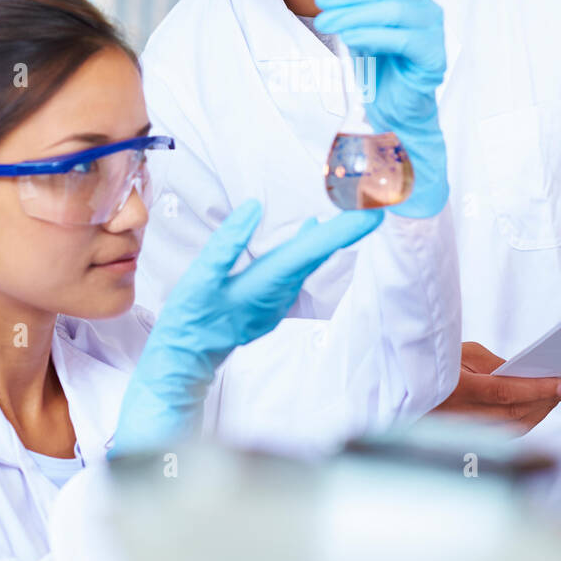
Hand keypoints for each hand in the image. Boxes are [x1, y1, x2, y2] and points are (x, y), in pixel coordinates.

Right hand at [110, 199, 382, 454]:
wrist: (187, 359)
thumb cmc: (191, 319)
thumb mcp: (200, 278)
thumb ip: (227, 243)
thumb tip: (253, 208)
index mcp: (269, 282)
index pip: (315, 250)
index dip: (345, 230)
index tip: (373, 213)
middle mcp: (282, 291)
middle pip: (320, 254)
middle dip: (348, 228)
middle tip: (371, 201)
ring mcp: (279, 299)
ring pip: (312, 263)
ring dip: (333, 237)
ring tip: (349, 209)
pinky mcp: (272, 301)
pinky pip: (299, 270)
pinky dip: (312, 248)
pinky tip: (310, 232)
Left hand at [307, 0, 448, 217]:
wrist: (396, 109)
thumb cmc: (379, 67)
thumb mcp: (351, 27)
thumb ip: (337, 2)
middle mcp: (425, 7)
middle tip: (321, 2)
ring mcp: (433, 30)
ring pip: (395, 9)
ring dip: (355, 14)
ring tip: (327, 22)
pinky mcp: (433, 55)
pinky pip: (403, 39)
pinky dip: (372, 35)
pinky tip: (350, 39)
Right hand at [437, 342, 560, 433]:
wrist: (409, 380)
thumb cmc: (434, 361)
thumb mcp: (463, 353)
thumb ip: (496, 365)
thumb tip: (528, 376)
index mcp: (455, 390)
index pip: (505, 393)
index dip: (539, 390)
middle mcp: (459, 417)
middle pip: (514, 415)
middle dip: (547, 401)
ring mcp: (462, 432)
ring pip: (512, 429)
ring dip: (539, 413)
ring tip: (557, 396)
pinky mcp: (467, 439)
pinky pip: (503, 434)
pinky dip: (524, 422)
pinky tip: (536, 408)